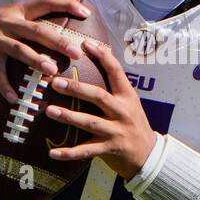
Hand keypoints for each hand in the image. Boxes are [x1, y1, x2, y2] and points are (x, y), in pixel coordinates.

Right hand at [0, 0, 90, 102]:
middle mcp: (7, 22)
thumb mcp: (9, 17)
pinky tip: (16, 99)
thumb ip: (32, 22)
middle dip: (58, 41)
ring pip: (19, 49)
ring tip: (52, 71)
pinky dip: (6, 87)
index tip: (86, 11)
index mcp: (18, 10)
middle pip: (37, 30)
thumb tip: (63, 30)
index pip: (46, 1)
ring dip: (36, 61)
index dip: (67, 4)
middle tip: (77, 52)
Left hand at [44, 38, 156, 178]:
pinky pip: (86, 151)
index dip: (102, 56)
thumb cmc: (134, 124)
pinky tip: (52, 152)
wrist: (149, 155)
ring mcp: (116, 132)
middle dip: (77, 88)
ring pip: (90, 122)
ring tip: (50, 110)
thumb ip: (114, 87)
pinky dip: (69, 153)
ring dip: (69, 116)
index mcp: (127, 97)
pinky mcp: (110, 149)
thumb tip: (98, 58)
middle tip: (56, 82)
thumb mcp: (130, 103)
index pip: (116, 71)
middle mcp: (123, 112)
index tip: (85, 44)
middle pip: (98, 96)